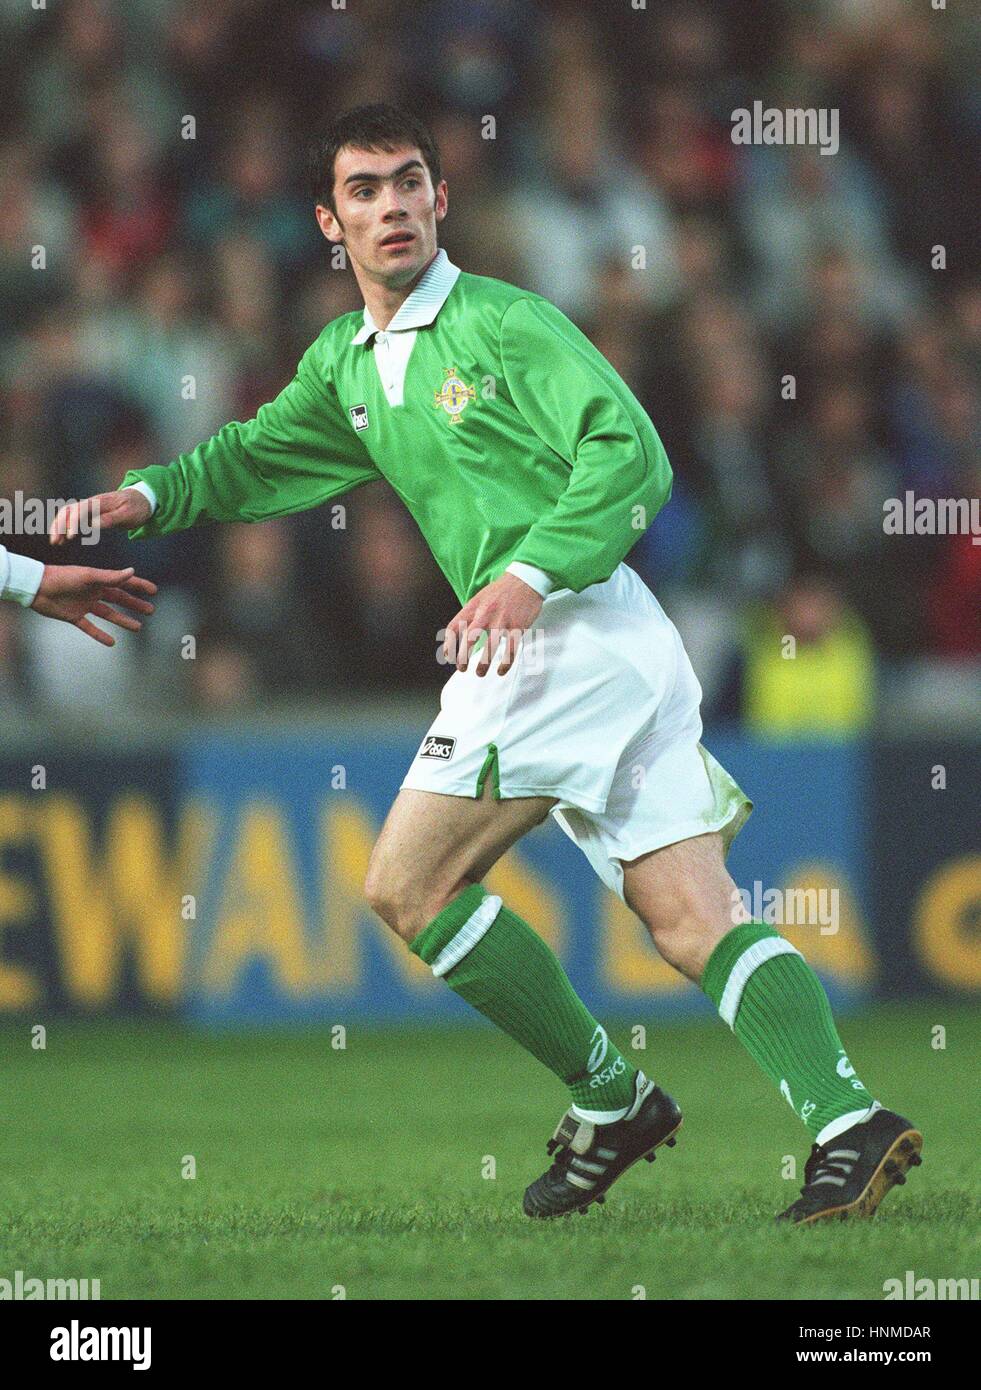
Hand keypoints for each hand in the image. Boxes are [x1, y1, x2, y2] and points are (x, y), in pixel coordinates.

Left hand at [31, 565, 157, 646]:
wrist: (37, 587)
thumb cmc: (62, 577)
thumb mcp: (88, 576)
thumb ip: (110, 576)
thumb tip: (132, 572)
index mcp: (98, 580)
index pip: (124, 583)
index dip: (139, 586)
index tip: (153, 591)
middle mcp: (94, 592)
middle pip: (119, 599)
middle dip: (134, 604)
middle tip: (150, 610)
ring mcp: (85, 605)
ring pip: (108, 614)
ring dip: (123, 620)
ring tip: (138, 627)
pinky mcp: (74, 616)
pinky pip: (90, 627)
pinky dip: (100, 635)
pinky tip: (112, 642)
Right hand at [49, 490, 151, 545]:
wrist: (141, 498)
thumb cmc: (136, 508)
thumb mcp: (128, 515)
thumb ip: (111, 519)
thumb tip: (93, 524)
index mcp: (101, 502)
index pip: (81, 510)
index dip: (74, 522)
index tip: (70, 537)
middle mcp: (91, 502)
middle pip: (68, 510)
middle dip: (59, 525)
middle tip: (55, 542)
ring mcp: (89, 506)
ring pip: (67, 513)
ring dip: (58, 526)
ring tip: (55, 542)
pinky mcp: (89, 512)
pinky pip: (72, 517)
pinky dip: (64, 527)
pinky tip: (62, 539)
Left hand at [442, 573, 542, 676]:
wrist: (524, 580)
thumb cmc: (499, 592)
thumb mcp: (479, 598)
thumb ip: (469, 615)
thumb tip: (458, 636)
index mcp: (473, 607)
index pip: (454, 627)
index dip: (448, 645)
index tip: (448, 657)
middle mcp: (486, 613)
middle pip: (470, 638)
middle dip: (463, 657)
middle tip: (462, 668)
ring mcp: (503, 620)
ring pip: (491, 646)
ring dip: (483, 664)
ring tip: (479, 673)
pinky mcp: (518, 626)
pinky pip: (511, 649)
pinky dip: (505, 663)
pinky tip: (501, 670)